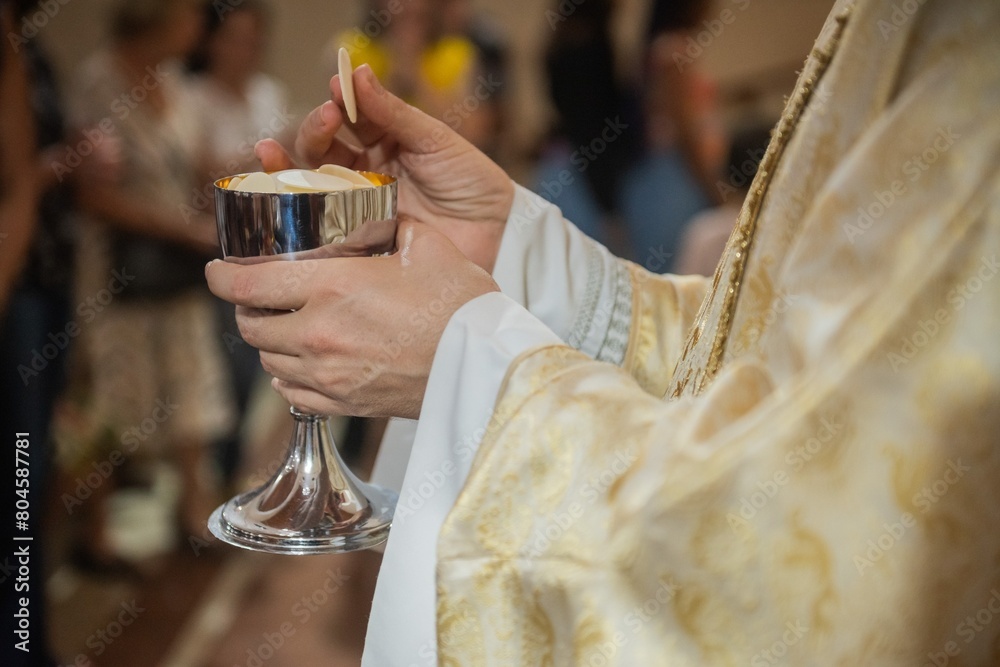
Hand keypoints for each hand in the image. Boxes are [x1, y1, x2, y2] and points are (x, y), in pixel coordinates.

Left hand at [205, 222, 498, 417]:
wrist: (485, 364)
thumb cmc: (461, 304)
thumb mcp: (424, 246)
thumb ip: (386, 226)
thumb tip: (372, 214)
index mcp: (333, 287)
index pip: (245, 285)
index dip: (219, 276)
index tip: (217, 269)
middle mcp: (319, 333)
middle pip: (250, 325)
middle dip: (245, 307)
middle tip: (257, 294)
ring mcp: (328, 374)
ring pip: (268, 360)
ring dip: (269, 339)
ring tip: (286, 324)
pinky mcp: (343, 403)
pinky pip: (292, 393)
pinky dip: (289, 374)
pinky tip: (306, 359)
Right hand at [255, 65, 513, 272]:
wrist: (495, 236)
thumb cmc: (472, 184)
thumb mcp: (436, 141)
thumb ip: (395, 113)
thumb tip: (358, 73)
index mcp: (385, 143)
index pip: (351, 118)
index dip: (341, 102)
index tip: (338, 86)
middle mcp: (365, 173)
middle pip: (324, 148)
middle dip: (317, 130)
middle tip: (328, 118)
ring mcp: (357, 206)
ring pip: (311, 182)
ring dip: (286, 164)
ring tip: (270, 151)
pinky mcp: (354, 239)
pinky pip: (317, 223)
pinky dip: (289, 207)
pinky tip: (272, 190)